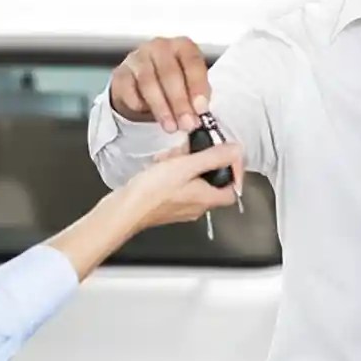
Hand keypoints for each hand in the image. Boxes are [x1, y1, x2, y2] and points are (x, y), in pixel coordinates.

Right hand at [110, 36, 209, 132]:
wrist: (141, 84)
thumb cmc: (172, 84)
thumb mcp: (190, 86)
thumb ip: (196, 97)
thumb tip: (200, 113)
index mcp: (183, 46)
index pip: (192, 63)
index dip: (198, 87)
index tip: (201, 109)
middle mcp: (160, 47)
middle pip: (170, 74)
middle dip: (180, 103)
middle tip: (187, 124)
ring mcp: (138, 58)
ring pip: (149, 82)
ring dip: (162, 108)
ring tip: (171, 127)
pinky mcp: (120, 73)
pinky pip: (129, 90)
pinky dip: (138, 105)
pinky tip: (146, 115)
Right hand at [119, 140, 242, 231]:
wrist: (124, 210)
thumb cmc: (152, 193)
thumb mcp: (186, 166)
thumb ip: (213, 157)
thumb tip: (236, 150)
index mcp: (207, 199)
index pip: (234, 188)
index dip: (233, 170)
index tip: (225, 154)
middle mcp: (196, 206)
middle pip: (211, 180)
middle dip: (201, 161)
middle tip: (189, 152)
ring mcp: (180, 206)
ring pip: (191, 179)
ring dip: (182, 163)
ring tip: (169, 158)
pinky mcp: (165, 204)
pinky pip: (175, 183)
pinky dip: (170, 171)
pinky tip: (159, 165)